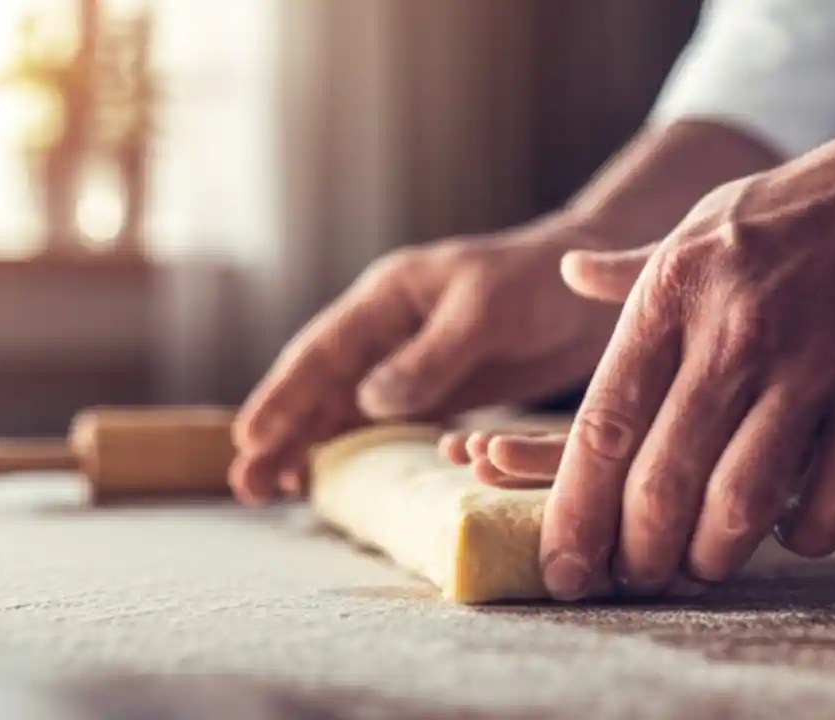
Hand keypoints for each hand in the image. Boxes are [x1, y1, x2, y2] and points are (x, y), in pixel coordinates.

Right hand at [231, 215, 620, 503]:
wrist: (590, 288)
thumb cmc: (538, 283)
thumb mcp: (484, 311)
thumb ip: (429, 357)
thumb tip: (368, 403)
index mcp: (388, 296)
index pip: (323, 351)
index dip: (285, 395)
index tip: (250, 436)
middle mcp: (387, 330)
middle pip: (321, 386)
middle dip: (280, 432)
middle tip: (244, 483)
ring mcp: (407, 362)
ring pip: (342, 409)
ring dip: (307, 446)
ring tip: (269, 490)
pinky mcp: (434, 389)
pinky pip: (381, 422)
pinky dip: (352, 448)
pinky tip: (328, 477)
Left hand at [539, 122, 834, 599]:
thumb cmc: (801, 208)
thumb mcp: (702, 222)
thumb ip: (631, 269)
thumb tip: (567, 273)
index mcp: (671, 296)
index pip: (600, 428)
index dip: (574, 512)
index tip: (564, 567)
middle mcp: (732, 333)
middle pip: (661, 481)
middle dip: (640, 555)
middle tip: (638, 580)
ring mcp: (813, 362)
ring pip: (740, 502)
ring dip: (714, 558)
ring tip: (704, 568)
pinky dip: (805, 536)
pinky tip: (791, 532)